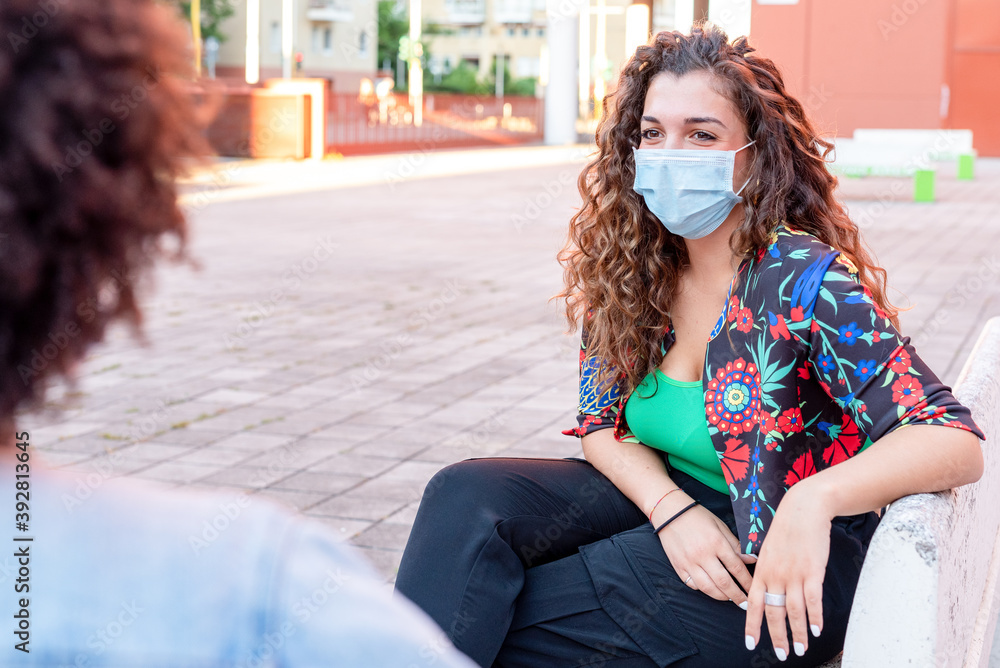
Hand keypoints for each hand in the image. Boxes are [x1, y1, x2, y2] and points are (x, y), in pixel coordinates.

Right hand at [655, 496, 754, 608]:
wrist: (669, 512)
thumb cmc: (697, 516)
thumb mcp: (720, 526)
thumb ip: (735, 545)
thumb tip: (752, 559)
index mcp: (716, 542)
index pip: (736, 567)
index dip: (747, 581)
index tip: (755, 589)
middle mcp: (703, 554)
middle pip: (724, 582)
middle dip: (738, 596)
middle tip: (746, 604)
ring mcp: (689, 562)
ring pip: (708, 588)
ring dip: (722, 596)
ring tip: (730, 599)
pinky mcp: (678, 566)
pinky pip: (693, 584)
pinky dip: (704, 590)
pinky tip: (712, 590)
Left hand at [744, 483, 832, 660]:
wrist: (803, 509)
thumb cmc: (786, 529)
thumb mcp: (768, 550)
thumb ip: (766, 570)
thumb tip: (764, 589)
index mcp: (761, 571)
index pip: (754, 604)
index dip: (752, 626)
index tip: (750, 644)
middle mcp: (775, 575)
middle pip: (774, 612)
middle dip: (778, 637)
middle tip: (783, 655)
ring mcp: (794, 574)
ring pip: (794, 610)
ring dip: (798, 632)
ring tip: (801, 649)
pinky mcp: (812, 571)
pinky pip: (813, 599)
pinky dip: (815, 616)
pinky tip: (817, 629)